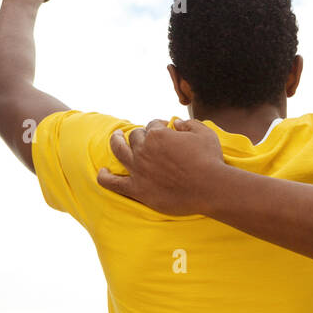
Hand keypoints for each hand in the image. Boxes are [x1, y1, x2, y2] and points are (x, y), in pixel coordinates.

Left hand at [98, 118, 225, 215]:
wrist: (210, 188)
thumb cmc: (210, 159)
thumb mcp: (204, 133)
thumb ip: (189, 124)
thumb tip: (176, 123)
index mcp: (158, 135)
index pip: (152, 125)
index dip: (159, 126)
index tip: (165, 129)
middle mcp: (144, 150)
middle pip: (136, 136)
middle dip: (141, 134)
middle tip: (146, 137)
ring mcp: (138, 170)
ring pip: (120, 151)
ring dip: (115, 142)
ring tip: (115, 138)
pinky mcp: (137, 189)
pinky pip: (113, 183)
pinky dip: (105, 177)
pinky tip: (102, 172)